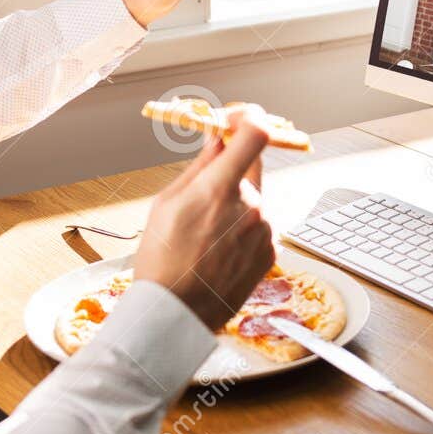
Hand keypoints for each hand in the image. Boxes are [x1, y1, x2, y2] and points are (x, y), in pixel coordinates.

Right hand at [133, 118, 274, 329]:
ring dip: (235, 204)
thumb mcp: (166, 204)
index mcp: (220, 189)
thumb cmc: (161, 260)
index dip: (249, 117)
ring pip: (254, 199)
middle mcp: (251, 206)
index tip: (236, 119)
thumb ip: (199, 167)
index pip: (255, 134)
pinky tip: (218, 250)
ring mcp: (264, 230)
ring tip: (205, 235)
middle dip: (231, 170)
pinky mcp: (271, 252)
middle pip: (251, 167)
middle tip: (204, 193)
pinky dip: (243, 229)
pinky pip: (259, 225)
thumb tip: (217, 138)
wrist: (175, 316)